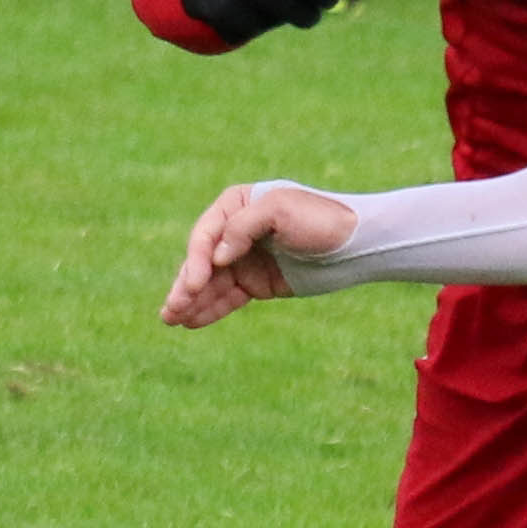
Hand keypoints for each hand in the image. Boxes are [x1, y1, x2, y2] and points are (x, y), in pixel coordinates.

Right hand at [164, 181, 360, 327]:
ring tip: (171, 320)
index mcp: (236, 205)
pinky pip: (228, 297)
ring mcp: (245, 259)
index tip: (196, 284)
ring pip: (211, 283)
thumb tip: (217, 257)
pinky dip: (211, 309)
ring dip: (191, 301)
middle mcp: (236, 232)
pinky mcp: (257, 282)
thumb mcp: (281, 211)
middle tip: (170, 310)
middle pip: (202, 261)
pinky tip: (193, 322)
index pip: (206, 235)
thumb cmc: (320, 219)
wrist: (356, 243)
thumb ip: (243, 227)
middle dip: (185, 286)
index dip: (197, 261)